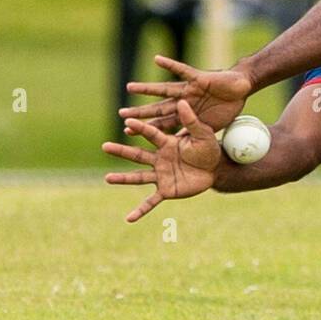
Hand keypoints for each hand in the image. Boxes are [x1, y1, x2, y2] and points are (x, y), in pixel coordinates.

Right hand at [102, 99, 221, 222]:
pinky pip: (151, 202)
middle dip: (121, 151)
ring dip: (123, 179)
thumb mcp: (203, 134)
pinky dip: (140, 210)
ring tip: (107, 179)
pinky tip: (128, 218)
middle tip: (104, 146)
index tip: (127, 119)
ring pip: (138, 177)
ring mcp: (161, 175)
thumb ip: (191, 121)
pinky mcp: (166, 190)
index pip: (151, 134)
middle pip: (137, 155)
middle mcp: (159, 159)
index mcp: (167, 143)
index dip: (140, 127)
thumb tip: (184, 101)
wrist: (216, 170)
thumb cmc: (209, 149)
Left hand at [119, 54, 252, 132]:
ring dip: (148, 89)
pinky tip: (157, 60)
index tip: (128, 131)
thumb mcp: (209, 126)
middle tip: (121, 113)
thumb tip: (177, 143)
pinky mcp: (198, 78)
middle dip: (141, 111)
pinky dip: (170, 65)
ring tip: (130, 87)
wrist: (240, 89)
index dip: (147, 127)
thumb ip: (192, 130)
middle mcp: (183, 101)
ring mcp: (189, 90)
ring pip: (164, 90)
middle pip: (158, 107)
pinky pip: (182, 70)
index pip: (163, 122)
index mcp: (185, 114)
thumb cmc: (226, 107)